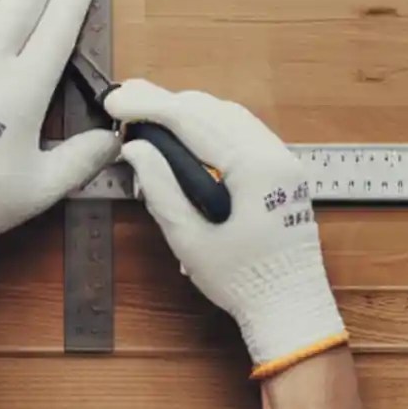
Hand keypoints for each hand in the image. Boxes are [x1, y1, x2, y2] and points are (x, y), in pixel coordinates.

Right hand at [104, 80, 345, 377]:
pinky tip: (185, 132)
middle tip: (126, 102)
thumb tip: (135, 149)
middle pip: (213, 109)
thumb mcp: (190, 240)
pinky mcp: (282, 170)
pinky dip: (210, 125)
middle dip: (166, 102)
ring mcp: (283, 160)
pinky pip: (244, 131)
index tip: (117, 99)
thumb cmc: (243, 283)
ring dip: (188, 111)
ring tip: (148, 114)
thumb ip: (161, 189)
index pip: (193, 121)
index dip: (150, 105)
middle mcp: (275, 155)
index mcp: (255, 170)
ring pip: (230, 115)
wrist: (289, 309)